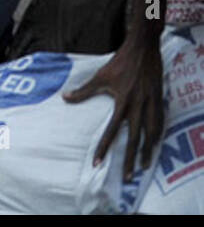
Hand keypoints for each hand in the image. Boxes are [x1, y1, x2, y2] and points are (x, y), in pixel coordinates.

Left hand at [64, 31, 163, 180]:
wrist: (143, 49)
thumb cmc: (120, 62)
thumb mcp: (100, 76)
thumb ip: (84, 91)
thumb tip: (65, 98)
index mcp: (122, 103)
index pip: (111, 131)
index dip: (104, 148)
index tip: (97, 163)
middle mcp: (138, 107)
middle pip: (134, 139)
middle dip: (131, 159)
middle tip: (127, 177)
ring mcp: (151, 105)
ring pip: (151, 134)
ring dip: (148, 151)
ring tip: (144, 165)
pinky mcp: (159, 100)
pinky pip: (160, 123)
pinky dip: (158, 135)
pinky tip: (154, 143)